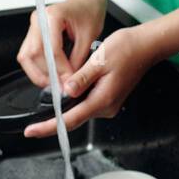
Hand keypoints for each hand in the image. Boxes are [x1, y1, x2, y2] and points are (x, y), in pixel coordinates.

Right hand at [15, 0, 105, 89]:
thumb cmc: (89, 11)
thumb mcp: (89, 36)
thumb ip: (78, 59)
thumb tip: (70, 81)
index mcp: (52, 15)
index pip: (51, 49)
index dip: (60, 69)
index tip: (69, 81)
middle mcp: (38, 20)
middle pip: (33, 54)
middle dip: (47, 74)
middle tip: (61, 87)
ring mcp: (34, 26)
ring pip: (26, 56)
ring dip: (38, 74)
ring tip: (55, 84)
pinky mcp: (33, 34)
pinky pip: (28, 54)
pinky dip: (37, 68)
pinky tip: (50, 76)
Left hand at [22, 26, 159, 137]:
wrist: (146, 46)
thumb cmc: (126, 49)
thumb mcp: (99, 61)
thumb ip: (81, 78)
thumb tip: (65, 92)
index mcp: (102, 99)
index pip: (70, 120)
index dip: (48, 127)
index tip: (32, 131)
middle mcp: (106, 107)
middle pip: (74, 117)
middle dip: (55, 114)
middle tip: (37, 112)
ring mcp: (108, 104)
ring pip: (80, 108)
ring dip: (68, 102)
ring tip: (65, 85)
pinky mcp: (108, 98)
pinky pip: (88, 102)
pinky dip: (77, 97)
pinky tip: (76, 82)